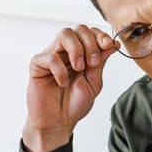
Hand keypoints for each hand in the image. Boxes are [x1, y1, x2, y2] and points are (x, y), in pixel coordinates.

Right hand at [22, 25, 117, 151]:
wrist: (58, 122)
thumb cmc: (75, 103)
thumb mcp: (94, 82)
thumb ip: (101, 62)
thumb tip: (114, 43)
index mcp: (81, 53)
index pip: (90, 32)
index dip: (100, 35)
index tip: (109, 45)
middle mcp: (66, 51)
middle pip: (79, 29)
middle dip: (91, 43)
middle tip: (93, 64)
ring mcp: (51, 55)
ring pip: (64, 34)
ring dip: (77, 49)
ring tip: (79, 69)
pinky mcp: (37, 65)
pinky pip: (49, 57)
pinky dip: (60, 69)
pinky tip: (63, 83)